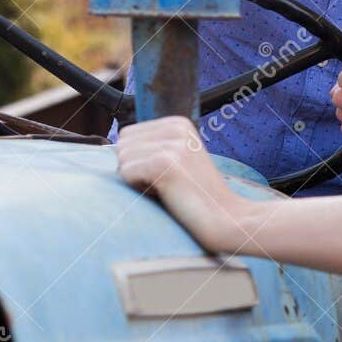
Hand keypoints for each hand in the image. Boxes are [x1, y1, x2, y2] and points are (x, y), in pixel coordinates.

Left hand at [116, 117, 244, 251]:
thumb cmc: (197, 197)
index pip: (128, 134)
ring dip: (136, 181)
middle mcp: (176, 128)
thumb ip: (153, 146)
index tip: (167, 174)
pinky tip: (165, 194)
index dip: (139, 160)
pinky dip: (138, 189)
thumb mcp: (179, 159)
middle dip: (134, 169)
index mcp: (178, 123)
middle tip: (166, 184)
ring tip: (167, 190)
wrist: (226, 218)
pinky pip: (125, 173)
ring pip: (122, 159)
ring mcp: (172, 144)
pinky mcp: (164, 162)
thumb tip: (115, 145)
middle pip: (122, 144)